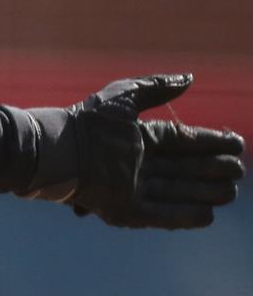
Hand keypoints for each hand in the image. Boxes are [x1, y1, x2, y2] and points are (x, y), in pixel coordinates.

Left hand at [66, 74, 243, 229]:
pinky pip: (160, 215)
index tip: (236, 143)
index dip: (209, 143)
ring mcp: (131, 189)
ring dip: (205, 193)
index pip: (181, 142)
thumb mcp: (125, 97)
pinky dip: (184, 216)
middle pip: (183, 169)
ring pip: (177, 192)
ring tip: (231, 191)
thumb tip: (189, 79)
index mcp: (137, 139)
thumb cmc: (89, 121)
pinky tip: (208, 214)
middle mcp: (137, 165)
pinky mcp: (125, 210)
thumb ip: (156, 87)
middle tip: (238, 169)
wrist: (60, 148)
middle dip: (213, 169)